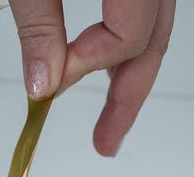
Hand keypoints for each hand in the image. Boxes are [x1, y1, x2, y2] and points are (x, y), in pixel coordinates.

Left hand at [10, 0, 175, 155]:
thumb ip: (40, 27)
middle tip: (105, 144)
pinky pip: (142, 16)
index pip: (128, 38)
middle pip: (152, 43)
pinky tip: (108, 71)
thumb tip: (42, 83)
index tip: (52, 78)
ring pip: (152, 31)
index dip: (88, 64)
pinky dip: (124, 47)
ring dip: (128, 77)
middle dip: (127, 99)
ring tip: (110, 122)